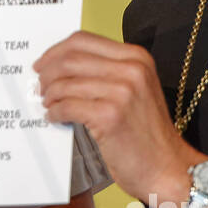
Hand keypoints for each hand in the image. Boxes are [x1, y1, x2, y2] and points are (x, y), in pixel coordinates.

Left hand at [34, 30, 199, 202]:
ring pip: (66, 82)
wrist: (168, 167)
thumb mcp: (136, 90)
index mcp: (137, 58)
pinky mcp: (110, 116)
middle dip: (48, 72)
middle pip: (71, 58)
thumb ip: (107, 73)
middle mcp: (131, 69)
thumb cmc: (147, 133)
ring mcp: (122, 92)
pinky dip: (55, 112)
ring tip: (48, 104)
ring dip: (50, 94)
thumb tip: (63, 67)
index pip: (83, 40)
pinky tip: (55, 117)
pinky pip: (68, 106)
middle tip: (40, 86)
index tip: (43, 64)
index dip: (56, 51)